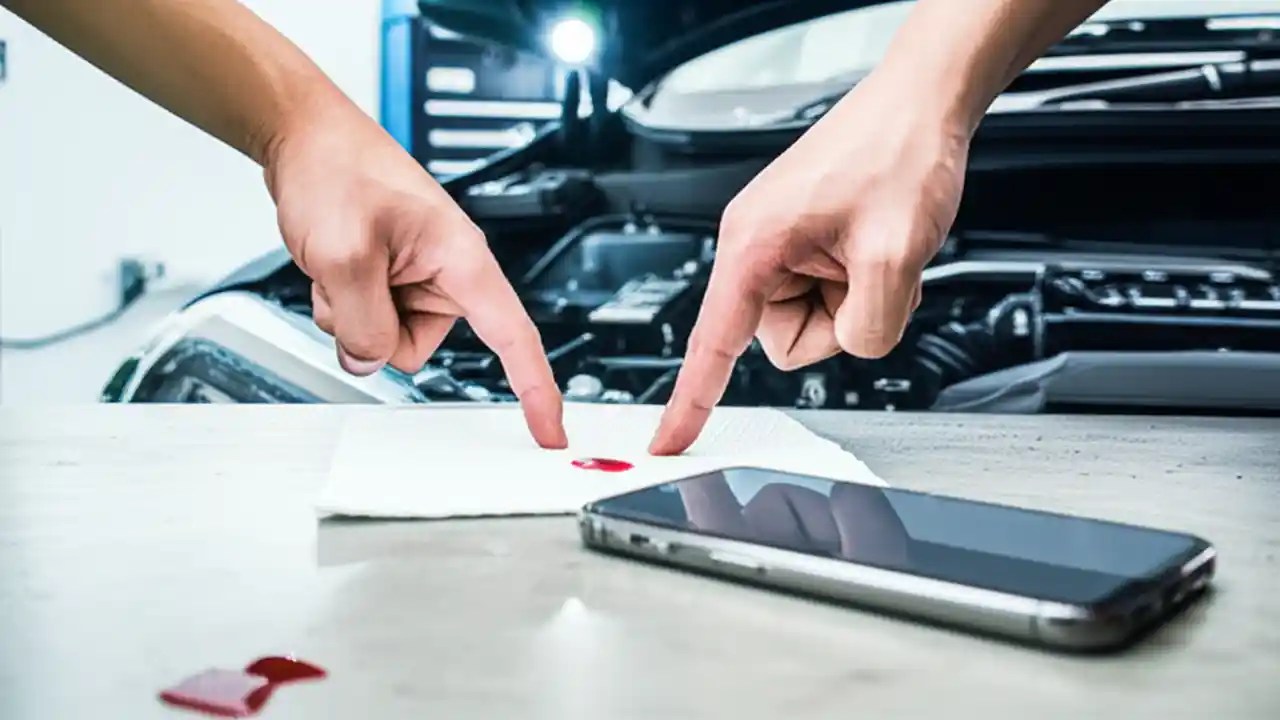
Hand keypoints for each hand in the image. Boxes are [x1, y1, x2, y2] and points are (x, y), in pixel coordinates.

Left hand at [264, 103, 566, 447]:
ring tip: (338, 266)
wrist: (305, 137)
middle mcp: (446, 272)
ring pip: (386, 339)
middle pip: (418, 348)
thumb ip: (363, 324)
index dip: (537, 390)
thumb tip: (368, 362)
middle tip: (350, 281)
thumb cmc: (338, 170)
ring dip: (350, 316)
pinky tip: (331, 267)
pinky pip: (365, 322)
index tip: (550, 432)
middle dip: (374, 330)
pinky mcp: (388, 277)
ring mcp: (415, 276)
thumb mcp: (346, 254)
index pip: (515, 338)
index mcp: (462, 260)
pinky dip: (339, 305)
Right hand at [649, 73, 969, 454]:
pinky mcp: (805, 242)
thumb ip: (869, 326)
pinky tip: (875, 246)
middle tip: (871, 272)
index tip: (669, 443)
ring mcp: (781, 244)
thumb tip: (854, 345)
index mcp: (754, 245)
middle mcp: (756, 244)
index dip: (690, 401)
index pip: (712, 344)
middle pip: (784, 338)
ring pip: (811, 320)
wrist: (921, 103)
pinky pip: (827, 294)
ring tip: (875, 250)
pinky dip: (859, 283)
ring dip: (853, 300)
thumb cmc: (897, 150)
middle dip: (836, 321)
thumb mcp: (895, 253)